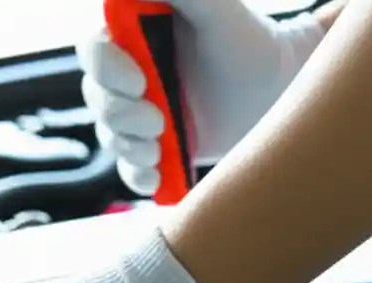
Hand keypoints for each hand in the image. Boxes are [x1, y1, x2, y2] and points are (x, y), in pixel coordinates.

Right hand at [77, 0, 326, 193]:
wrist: (277, 90)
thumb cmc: (248, 41)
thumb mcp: (218, 11)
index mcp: (134, 35)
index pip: (94, 50)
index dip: (107, 68)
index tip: (140, 82)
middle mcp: (128, 74)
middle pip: (97, 97)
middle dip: (121, 114)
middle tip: (158, 122)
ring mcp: (138, 114)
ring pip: (111, 135)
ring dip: (130, 147)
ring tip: (159, 151)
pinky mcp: (154, 148)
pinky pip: (131, 169)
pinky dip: (139, 176)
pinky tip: (156, 176)